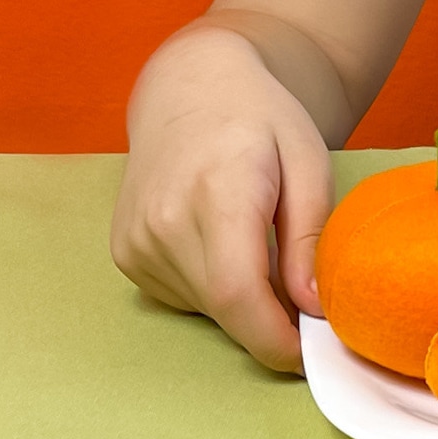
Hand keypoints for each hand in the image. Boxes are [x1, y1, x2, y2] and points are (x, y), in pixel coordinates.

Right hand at [110, 27, 333, 373]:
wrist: (191, 86)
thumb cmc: (262, 118)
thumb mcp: (308, 161)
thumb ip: (311, 236)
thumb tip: (313, 310)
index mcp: (218, 189)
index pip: (237, 291)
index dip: (275, 338)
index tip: (310, 353)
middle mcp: (164, 219)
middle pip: (224, 307)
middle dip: (268, 320)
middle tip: (300, 291)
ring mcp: (136, 238)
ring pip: (203, 308)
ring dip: (240, 300)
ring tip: (256, 242)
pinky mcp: (124, 252)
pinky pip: (181, 297)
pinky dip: (211, 287)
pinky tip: (219, 240)